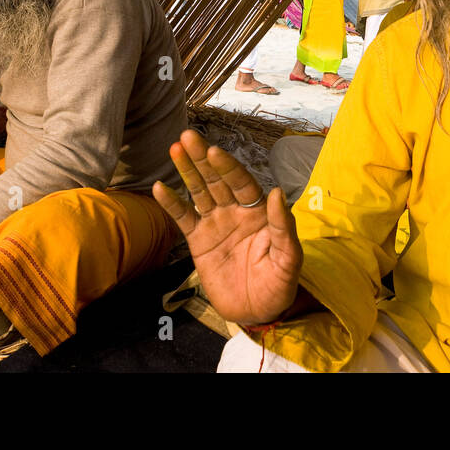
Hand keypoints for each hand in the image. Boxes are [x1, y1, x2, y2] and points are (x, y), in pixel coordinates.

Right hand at [153, 130, 301, 325]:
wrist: (256, 312)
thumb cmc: (279, 284)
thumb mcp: (289, 259)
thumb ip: (284, 227)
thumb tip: (278, 192)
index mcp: (259, 211)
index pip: (241, 182)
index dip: (228, 167)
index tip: (214, 151)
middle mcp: (235, 211)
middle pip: (217, 179)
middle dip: (203, 158)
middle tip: (188, 136)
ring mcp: (215, 223)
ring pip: (199, 191)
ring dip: (187, 170)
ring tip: (174, 149)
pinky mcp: (198, 241)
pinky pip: (183, 218)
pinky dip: (171, 204)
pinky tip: (160, 187)